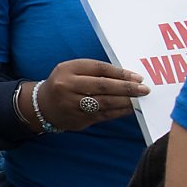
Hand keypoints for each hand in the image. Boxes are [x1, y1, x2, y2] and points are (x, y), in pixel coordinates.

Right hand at [30, 59, 149, 131]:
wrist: (43, 106)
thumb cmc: (64, 84)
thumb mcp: (72, 71)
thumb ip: (95, 72)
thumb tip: (127, 77)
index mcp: (67, 69)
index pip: (98, 68)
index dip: (120, 73)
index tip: (137, 77)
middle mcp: (67, 86)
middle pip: (102, 86)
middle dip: (126, 88)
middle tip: (144, 89)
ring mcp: (72, 104)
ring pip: (104, 102)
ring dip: (125, 101)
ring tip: (139, 99)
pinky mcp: (78, 119)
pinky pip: (104, 115)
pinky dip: (119, 112)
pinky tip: (129, 108)